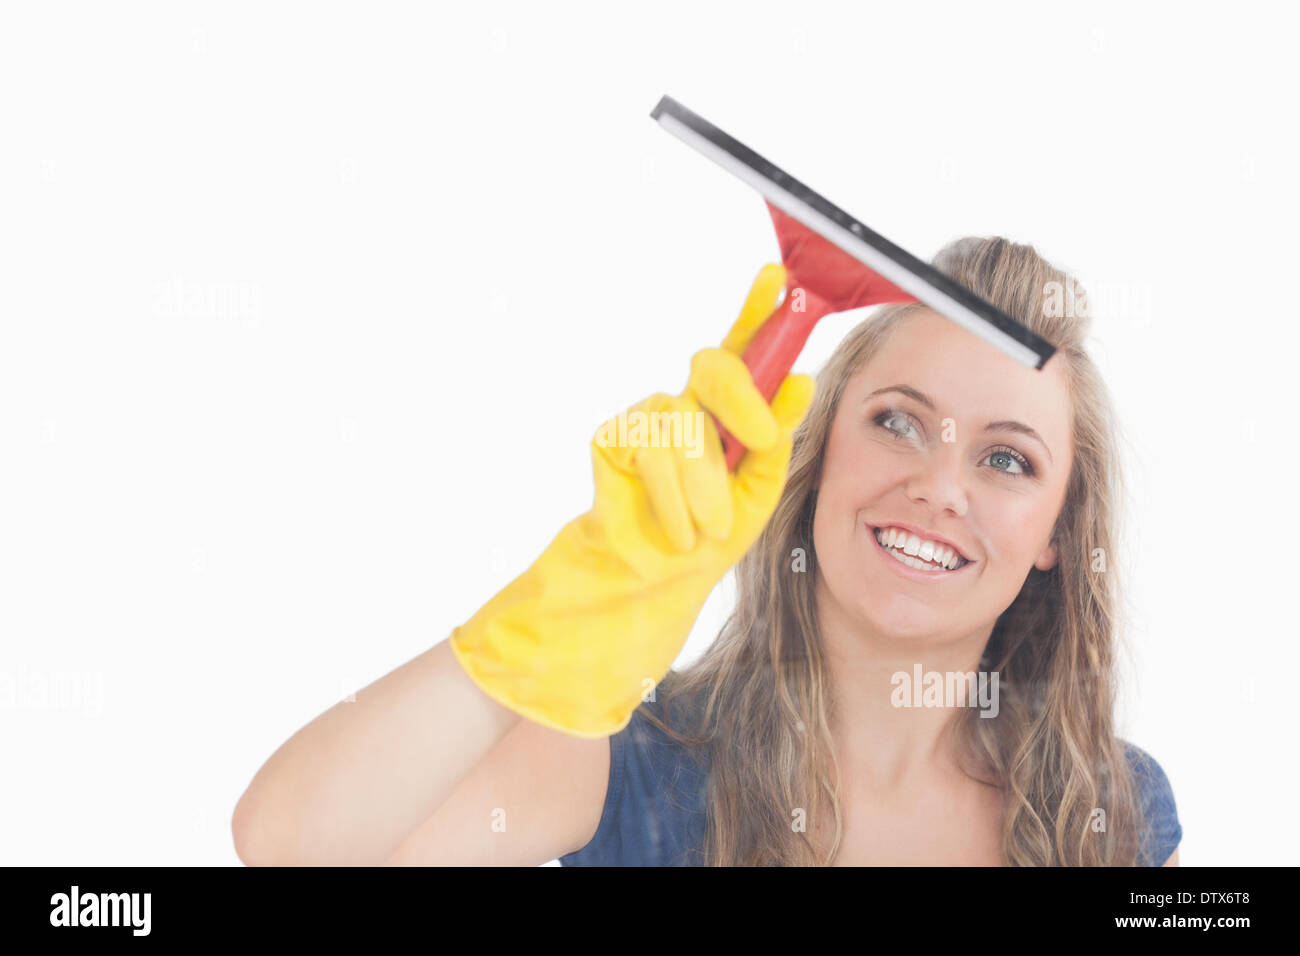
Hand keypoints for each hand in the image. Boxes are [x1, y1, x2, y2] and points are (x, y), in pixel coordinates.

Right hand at [449, 264, 814, 736]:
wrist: (655, 585)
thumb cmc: (708, 538)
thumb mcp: (758, 491)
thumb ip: (776, 440)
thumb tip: (800, 384)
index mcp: (727, 412)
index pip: (744, 351)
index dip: (758, 312)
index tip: (778, 281)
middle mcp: (687, 405)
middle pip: (713, 363)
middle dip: (742, 397)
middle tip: (763, 440)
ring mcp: (646, 419)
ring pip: (684, 419)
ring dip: (705, 483)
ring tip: (707, 527)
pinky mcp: (612, 439)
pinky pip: (650, 448)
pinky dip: (672, 497)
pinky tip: (676, 529)